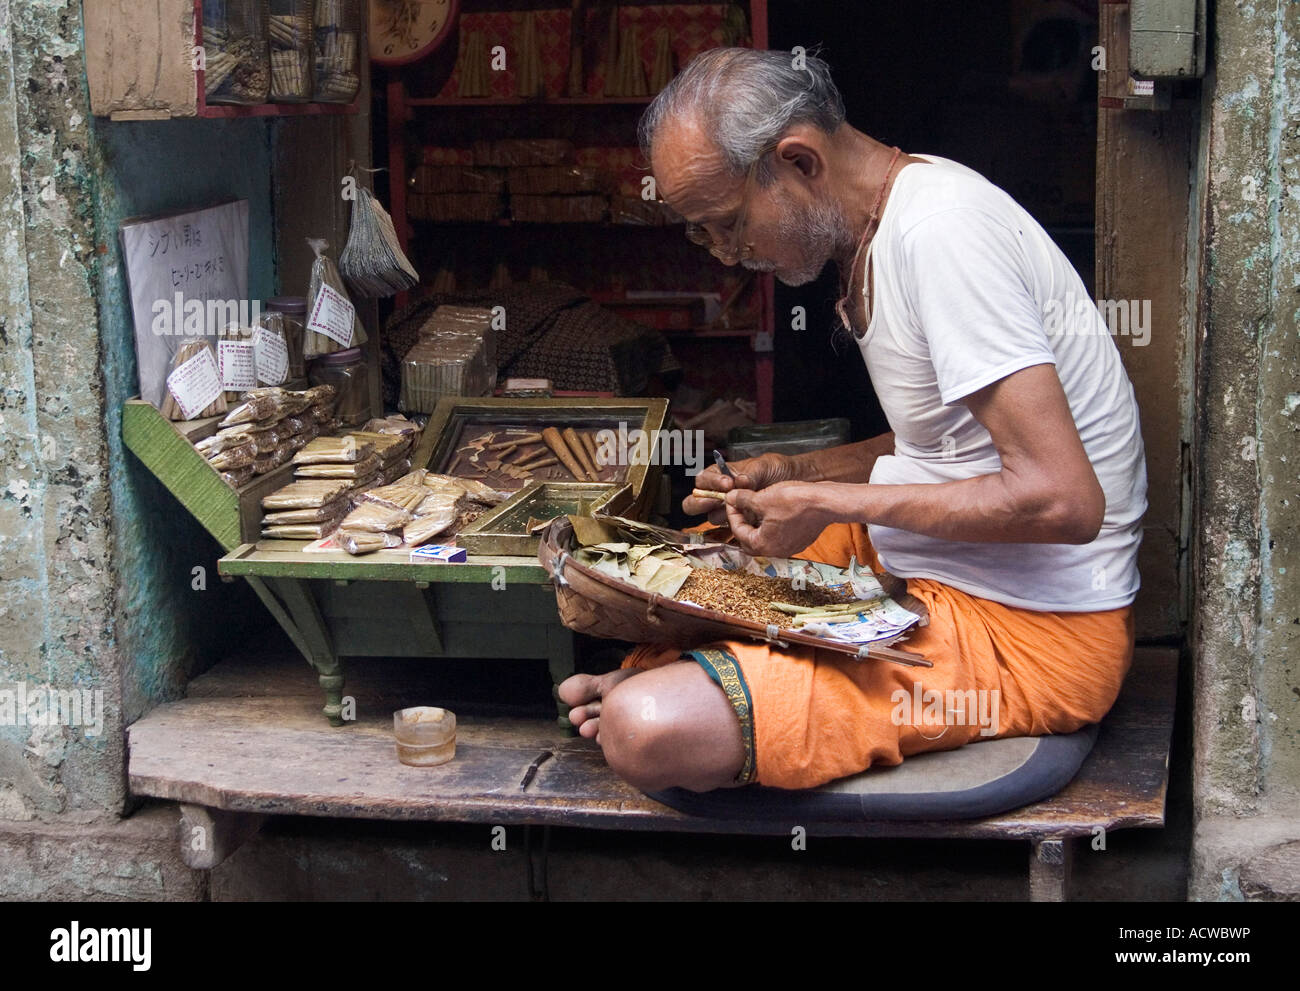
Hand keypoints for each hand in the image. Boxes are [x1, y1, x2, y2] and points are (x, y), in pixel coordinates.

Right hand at [682, 453, 796, 525]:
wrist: (795, 483)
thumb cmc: (776, 470)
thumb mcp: (764, 466)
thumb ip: (751, 474)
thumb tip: (740, 481)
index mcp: (720, 477)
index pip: (703, 480)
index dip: (711, 482)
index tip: (727, 483)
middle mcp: (720, 495)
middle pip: (695, 502)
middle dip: (701, 502)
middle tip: (717, 500)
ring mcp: (729, 511)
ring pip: (714, 517)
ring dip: (723, 515)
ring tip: (741, 511)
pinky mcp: (741, 524)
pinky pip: (730, 531)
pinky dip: (734, 530)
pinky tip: (746, 527)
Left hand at [725, 482, 829, 557]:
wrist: (826, 503)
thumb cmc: (796, 501)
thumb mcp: (762, 498)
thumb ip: (742, 500)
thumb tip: (730, 497)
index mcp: (762, 545)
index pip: (738, 531)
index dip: (732, 513)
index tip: (732, 500)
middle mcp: (775, 551)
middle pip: (750, 539)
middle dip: (744, 522)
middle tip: (742, 506)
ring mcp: (789, 548)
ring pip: (765, 538)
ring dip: (758, 524)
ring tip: (757, 506)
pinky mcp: (799, 541)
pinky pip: (779, 536)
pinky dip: (772, 526)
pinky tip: (775, 510)